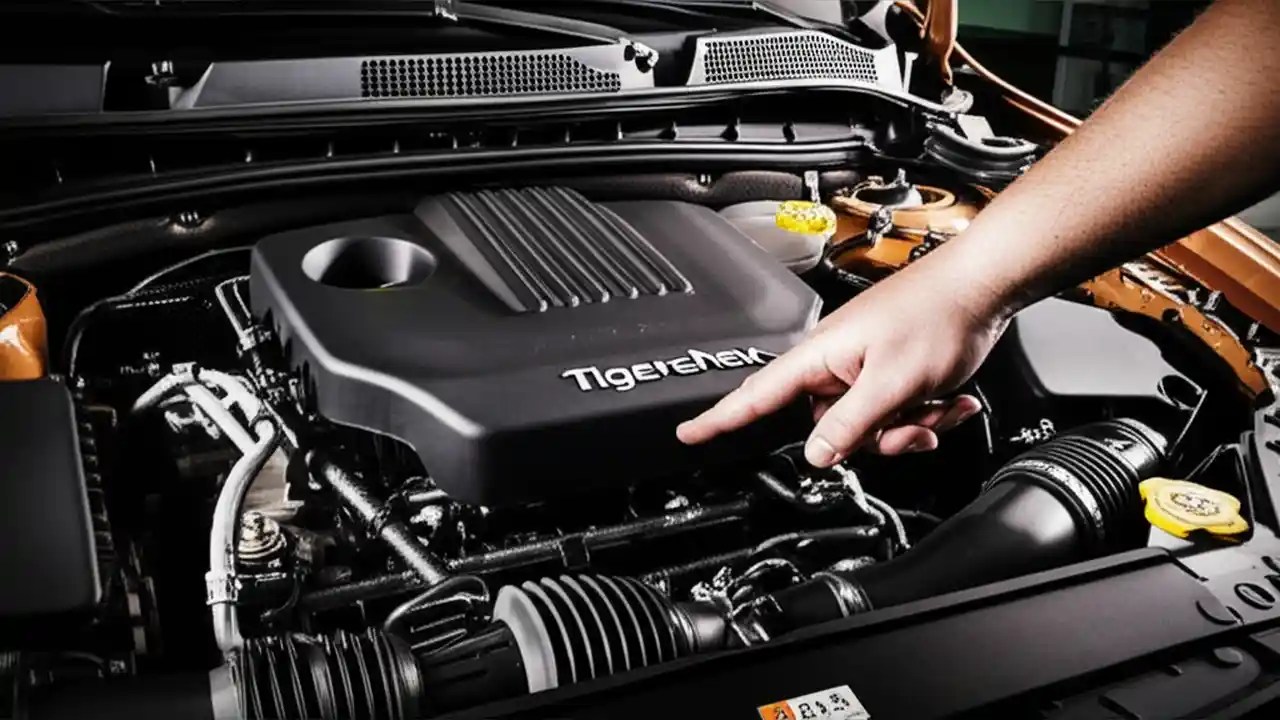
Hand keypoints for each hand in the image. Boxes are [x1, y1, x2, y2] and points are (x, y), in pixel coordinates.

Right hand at [676, 261, 1007, 466]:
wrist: (982, 286)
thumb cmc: (936, 314)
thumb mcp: (891, 383)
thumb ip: (848, 425)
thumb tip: (816, 456)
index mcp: (820, 356)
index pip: (757, 394)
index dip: (720, 417)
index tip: (688, 433)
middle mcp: (835, 363)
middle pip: (830, 428)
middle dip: (876, 436)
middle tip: (909, 422)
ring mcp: (862, 368)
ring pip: (868, 427)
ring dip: (907, 425)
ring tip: (937, 403)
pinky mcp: (888, 371)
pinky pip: (892, 413)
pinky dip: (924, 413)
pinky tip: (947, 398)